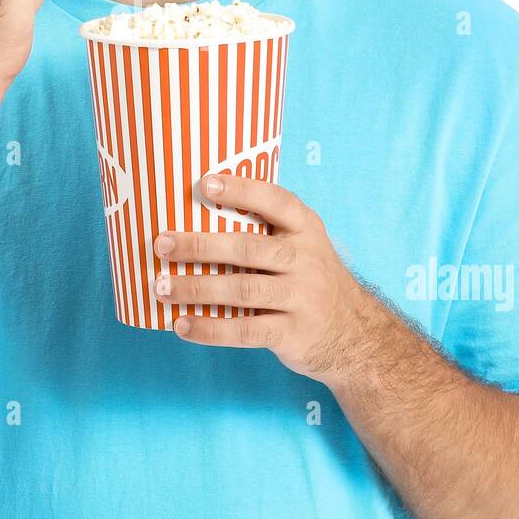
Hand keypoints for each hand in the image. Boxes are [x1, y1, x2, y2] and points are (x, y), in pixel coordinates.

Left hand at [152, 172, 381, 382]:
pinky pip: (245, 331)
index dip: (240, 190)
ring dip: (197, 287)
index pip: (274, 201)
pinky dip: (210, 329)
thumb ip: (264, 232)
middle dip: (200, 245)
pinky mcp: (293, 334)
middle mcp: (306, 260)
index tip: (202, 183)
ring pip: (242, 290)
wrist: (356, 335)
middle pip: (247, 248)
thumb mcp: (303, 246)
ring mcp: (301, 298)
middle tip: (161, 244)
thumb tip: (194, 219)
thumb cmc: (310, 280)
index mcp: (305, 229)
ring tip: (161, 287)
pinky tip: (182, 325)